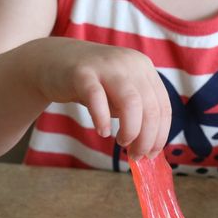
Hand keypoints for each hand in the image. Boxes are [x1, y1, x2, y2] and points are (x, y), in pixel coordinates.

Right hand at [29, 37, 170, 159]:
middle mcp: (130, 63)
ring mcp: (107, 65)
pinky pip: (97, 98)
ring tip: (121, 143)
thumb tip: (150, 148)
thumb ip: (139, 114)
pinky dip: (103, 119)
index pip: (163, 107)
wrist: (54, 62)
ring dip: (131, 131)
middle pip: (150, 108)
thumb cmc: (95, 86)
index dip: (161, 135)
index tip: (152, 154)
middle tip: (136, 156)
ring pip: (131, 103)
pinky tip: (103, 131)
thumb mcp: (123, 96)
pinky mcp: (81, 72)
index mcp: (145, 69)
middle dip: (146, 139)